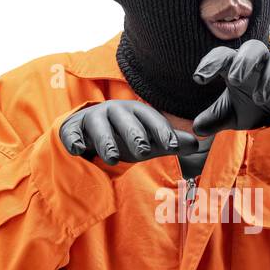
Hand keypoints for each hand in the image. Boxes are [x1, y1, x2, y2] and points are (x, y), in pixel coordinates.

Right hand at [59, 99, 198, 165]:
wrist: (88, 130)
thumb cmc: (125, 136)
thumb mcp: (148, 139)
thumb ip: (170, 141)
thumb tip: (197, 142)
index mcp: (135, 111)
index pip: (150, 117)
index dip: (162, 131)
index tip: (174, 146)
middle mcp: (113, 110)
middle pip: (124, 120)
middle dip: (133, 134)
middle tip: (143, 151)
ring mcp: (91, 118)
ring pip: (98, 126)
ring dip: (105, 142)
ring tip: (113, 159)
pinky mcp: (72, 129)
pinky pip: (71, 133)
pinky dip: (74, 140)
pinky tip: (79, 150)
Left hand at [190, 40, 269, 136]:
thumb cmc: (254, 107)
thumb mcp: (231, 115)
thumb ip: (214, 119)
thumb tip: (197, 129)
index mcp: (239, 66)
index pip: (224, 56)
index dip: (211, 63)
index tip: (199, 78)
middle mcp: (262, 63)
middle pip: (254, 47)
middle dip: (244, 61)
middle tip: (234, 80)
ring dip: (269, 78)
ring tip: (259, 99)